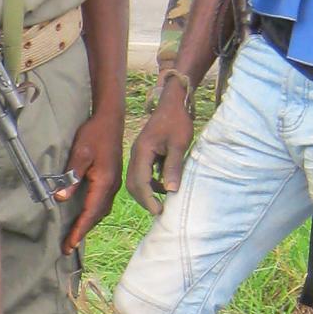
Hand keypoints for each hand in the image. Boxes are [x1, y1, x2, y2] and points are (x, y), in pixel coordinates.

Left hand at [58, 108, 121, 253]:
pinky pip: (102, 203)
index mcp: (104, 182)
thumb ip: (71, 175)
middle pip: (97, 216)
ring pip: (100, 211)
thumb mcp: (80, 152)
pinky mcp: (111, 180)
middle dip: (82, 232)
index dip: (80, 229)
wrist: (110, 120)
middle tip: (68, 248)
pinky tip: (84, 217)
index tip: (70, 244)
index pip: (90, 212)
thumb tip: (60, 198)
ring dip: (88, 225)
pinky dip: (92, 214)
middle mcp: (112, 187)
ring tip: (74, 238)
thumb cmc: (94, 134)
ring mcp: (113, 184)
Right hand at [126, 80, 194, 210]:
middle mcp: (136, 154)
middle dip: (144, 200)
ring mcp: (138, 154)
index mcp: (142, 152)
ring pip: (135, 181)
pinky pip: (141, 174)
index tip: (159, 211)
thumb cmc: (177, 121)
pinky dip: (149, 184)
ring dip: (146, 193)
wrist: (172, 103)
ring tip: (161, 202)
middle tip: (160, 211)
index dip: (148, 199)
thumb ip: (173, 166)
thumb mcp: (179, 144)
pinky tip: (163, 186)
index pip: (140, 182)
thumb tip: (171, 190)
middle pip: (133, 184)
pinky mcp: (144, 154)